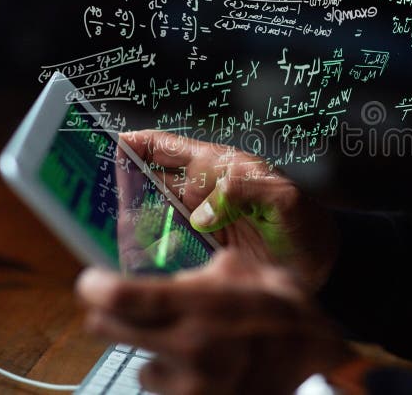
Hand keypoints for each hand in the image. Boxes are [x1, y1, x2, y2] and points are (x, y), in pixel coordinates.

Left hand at [77, 250, 352, 394]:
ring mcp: (190, 386)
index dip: (95, 288)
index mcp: (199, 306)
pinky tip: (200, 369)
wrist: (320, 368)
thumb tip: (176, 283)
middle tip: (116, 309)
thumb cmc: (286, 313)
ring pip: (141, 367)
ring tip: (186, 345)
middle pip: (112, 331)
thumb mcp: (248, 272)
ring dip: (151, 354)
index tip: (89, 282)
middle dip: (109, 317)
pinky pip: (165, 391)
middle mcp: (187, 348)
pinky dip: (173, 379)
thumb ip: (204, 274)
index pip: (123, 298)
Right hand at [119, 130, 338, 290]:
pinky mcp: (198, 253)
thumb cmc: (306, 225)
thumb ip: (249, 190)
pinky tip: (130, 264)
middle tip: (92, 198)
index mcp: (218, 168)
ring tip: (103, 232)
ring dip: (128, 222)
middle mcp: (201, 193)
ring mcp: (197, 223)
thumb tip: (205, 208)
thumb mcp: (285, 200)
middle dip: (121, 186)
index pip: (170, 148)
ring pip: (151, 216)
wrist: (319, 268)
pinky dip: (145, 253)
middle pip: (150, 182)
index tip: (109, 144)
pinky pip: (162, 248)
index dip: (140, 143)